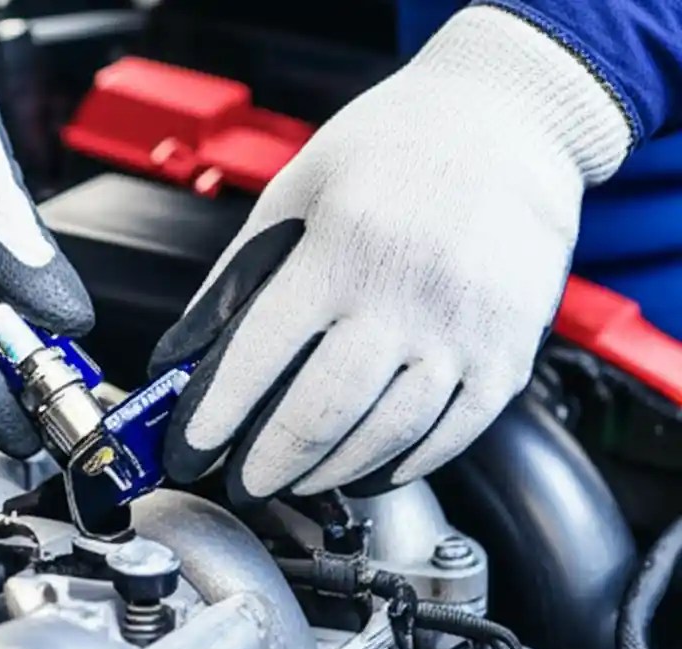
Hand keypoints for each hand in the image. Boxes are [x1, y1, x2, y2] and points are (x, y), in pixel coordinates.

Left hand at [150, 6, 630, 498]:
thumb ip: (238, 275)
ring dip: (329, 473)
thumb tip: (185, 353)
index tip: (189, 448)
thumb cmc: (392, 149)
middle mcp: (406, 294)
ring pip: (386, 435)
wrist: (509, 120)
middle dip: (267, 463)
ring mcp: (465, 330)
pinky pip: (451, 434)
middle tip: (240, 483)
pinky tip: (368, 472)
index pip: (259, 357)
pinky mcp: (509, 354)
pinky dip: (402, 466)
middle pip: (321, 413)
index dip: (215, 416)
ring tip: (294, 480)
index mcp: (342, 249)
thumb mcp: (295, 188)